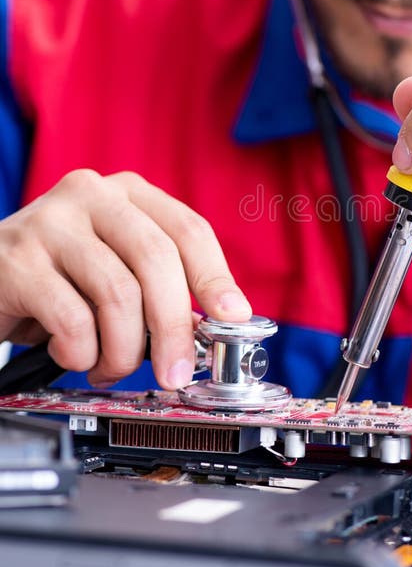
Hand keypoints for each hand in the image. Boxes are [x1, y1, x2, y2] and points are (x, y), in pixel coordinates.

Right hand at [0, 170, 251, 388]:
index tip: (233, 319)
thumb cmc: (55, 280)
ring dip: (123, 350)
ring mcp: (52, 221)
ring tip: (108, 367)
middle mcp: (93, 195)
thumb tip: (210, 328)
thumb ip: (159, 290)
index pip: (189, 230)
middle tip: (175, 373)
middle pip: (158, 260)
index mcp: (128, 193)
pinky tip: (70, 354)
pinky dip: (81, 353)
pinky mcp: (17, 258)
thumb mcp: (114, 274)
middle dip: (174, 327)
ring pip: (119, 294)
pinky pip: (73, 318)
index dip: (216, 278)